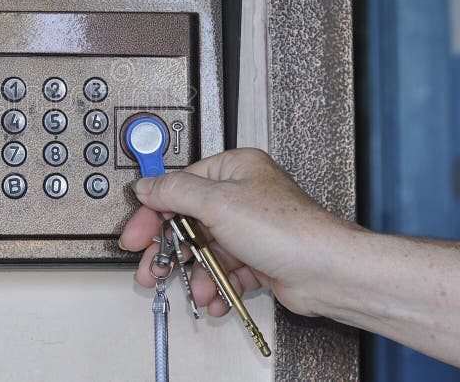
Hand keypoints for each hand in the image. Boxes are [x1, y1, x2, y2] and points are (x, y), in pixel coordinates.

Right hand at [119, 148, 353, 317]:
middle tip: (152, 268)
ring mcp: (250, 228)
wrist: (329, 273)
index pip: (179, 186)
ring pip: (207, 250)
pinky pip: (226, 270)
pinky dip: (217, 285)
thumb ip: (175, 192)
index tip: (137, 232)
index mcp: (234, 169)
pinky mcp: (259, 257)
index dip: (154, 212)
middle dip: (171, 250)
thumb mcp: (218, 203)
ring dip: (196, 274)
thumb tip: (147, 184)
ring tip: (192, 289)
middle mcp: (242, 195)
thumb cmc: (290, 231)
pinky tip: (215, 296)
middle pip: (189, 221)